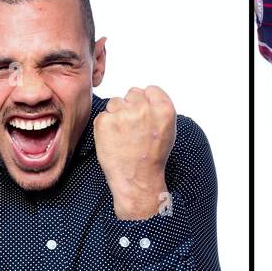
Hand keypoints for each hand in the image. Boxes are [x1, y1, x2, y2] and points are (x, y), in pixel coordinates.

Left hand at [93, 86, 176, 218]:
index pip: (151, 90)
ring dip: (117, 115)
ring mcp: (123, 114)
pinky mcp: (105, 121)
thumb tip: (144, 96)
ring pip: (116, 102)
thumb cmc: (152, 158)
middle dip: (132, 107)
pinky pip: (104, 115)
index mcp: (164, 110)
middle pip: (133, 93)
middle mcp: (144, 108)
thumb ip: (158, 110)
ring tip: (124, 136)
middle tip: (134, 129)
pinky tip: (114, 140)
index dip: (147, 102)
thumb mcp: (167, 132)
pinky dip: (106, 126)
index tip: (145, 116)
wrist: (138, 180)